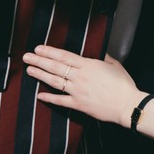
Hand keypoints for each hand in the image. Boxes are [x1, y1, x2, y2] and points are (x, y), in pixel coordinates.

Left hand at [23, 45, 143, 127]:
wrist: (127, 104)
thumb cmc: (123, 84)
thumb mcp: (115, 64)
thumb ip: (104, 57)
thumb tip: (98, 51)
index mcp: (88, 65)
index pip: (64, 56)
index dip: (49, 52)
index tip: (38, 48)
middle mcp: (79, 77)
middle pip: (55, 67)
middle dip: (39, 61)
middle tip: (27, 57)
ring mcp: (77, 91)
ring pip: (54, 81)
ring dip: (40, 75)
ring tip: (29, 70)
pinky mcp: (78, 104)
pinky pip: (60, 101)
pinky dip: (49, 98)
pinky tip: (40, 95)